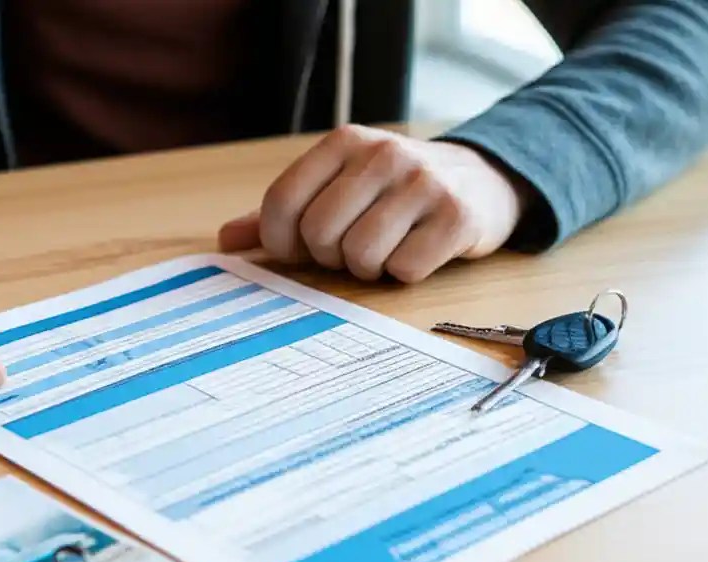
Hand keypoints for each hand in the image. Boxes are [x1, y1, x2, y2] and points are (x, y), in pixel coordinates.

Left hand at [218, 125, 527, 282]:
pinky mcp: (457, 217)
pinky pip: (404, 270)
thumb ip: (283, 211)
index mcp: (344, 142)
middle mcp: (383, 155)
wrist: (482, 180)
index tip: (298, 248)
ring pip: (360, 256)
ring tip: (384, 251)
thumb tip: (225, 242)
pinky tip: (417, 253)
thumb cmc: (394, 191)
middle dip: (328, 257)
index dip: (280, 241)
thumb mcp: (340, 185)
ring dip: (367, 269)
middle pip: (318, 234)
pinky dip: (404, 274)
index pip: (281, 203)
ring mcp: (423, 184)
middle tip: (350, 249)